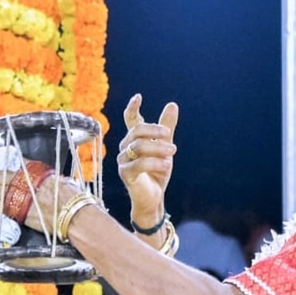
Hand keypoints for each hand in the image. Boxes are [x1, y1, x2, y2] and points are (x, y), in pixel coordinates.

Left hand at [0, 171, 86, 235]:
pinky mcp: (15, 212)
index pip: (12, 163)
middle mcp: (23, 180)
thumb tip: (50, 182)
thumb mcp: (63, 181)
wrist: (75, 215)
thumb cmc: (75, 199)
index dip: (4, 168)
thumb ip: (50, 180)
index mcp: (35, 171)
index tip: (0, 172)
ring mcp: (18, 196)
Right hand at [118, 94, 178, 230]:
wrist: (153, 197)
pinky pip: (139, 163)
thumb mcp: (165, 147)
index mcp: (134, 139)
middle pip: (136, 131)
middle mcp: (125, 148)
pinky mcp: (126, 174)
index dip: (132, 108)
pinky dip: (154, 162)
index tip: (138, 97)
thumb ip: (167, 128)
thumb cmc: (156, 172)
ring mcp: (123, 161)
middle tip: (169, 136)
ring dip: (158, 148)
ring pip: (138, 147)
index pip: (130, 120)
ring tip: (172, 152)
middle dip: (154, 131)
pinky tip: (166, 164)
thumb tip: (172, 104)